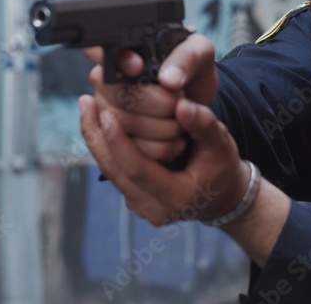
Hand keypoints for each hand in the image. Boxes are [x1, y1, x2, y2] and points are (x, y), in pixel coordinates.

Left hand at [78, 93, 247, 224]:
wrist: (224, 196)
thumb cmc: (223, 167)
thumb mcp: (220, 143)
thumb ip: (202, 124)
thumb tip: (181, 105)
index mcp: (177, 197)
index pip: (138, 170)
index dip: (120, 142)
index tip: (107, 113)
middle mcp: (154, 208)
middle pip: (115, 171)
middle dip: (98, 135)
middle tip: (86, 102)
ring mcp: (142, 207)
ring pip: (110, 171)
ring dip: (96, 138)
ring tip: (86, 106)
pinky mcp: (134, 199)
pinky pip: (114, 171)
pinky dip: (105, 146)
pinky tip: (97, 121)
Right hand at [83, 34, 216, 162]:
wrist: (196, 104)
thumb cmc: (193, 72)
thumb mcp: (200, 53)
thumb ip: (187, 58)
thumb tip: (167, 79)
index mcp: (123, 50)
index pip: (97, 48)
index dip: (116, 60)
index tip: (139, 67)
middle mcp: (107, 78)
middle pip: (114, 92)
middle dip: (153, 101)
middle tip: (178, 100)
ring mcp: (107, 109)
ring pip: (122, 123)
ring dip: (161, 126)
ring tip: (181, 120)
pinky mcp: (116, 139)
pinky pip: (131, 147)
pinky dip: (159, 147)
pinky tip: (175, 139)